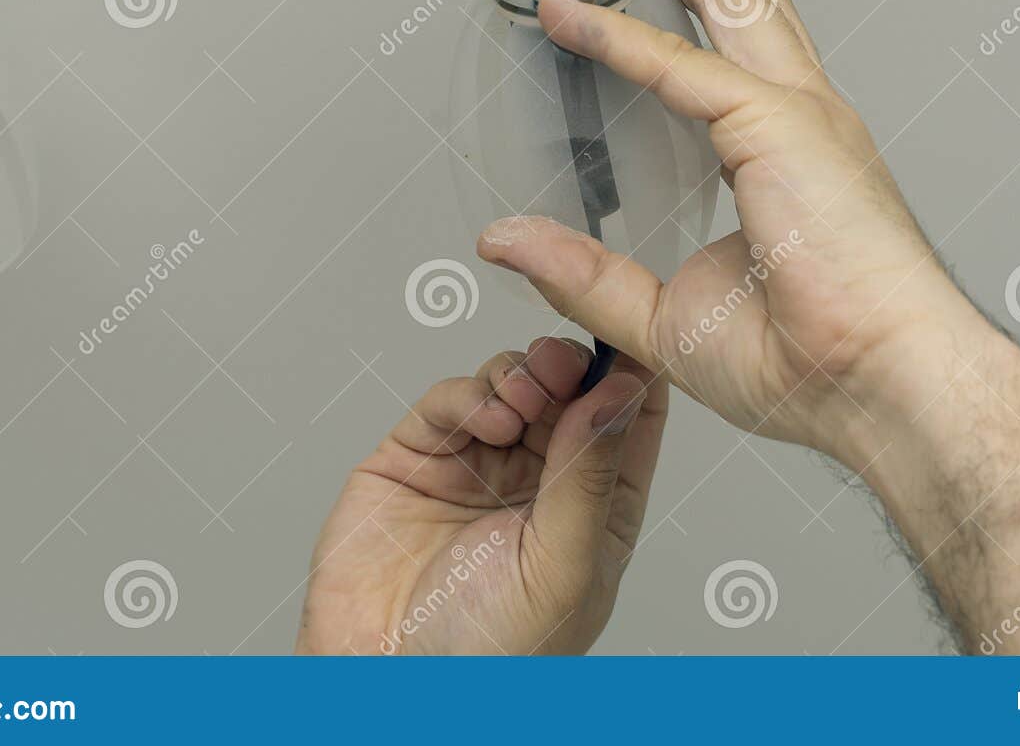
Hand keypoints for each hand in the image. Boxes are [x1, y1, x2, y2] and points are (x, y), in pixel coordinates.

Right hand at [295, 338, 663, 654]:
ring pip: (511, 384)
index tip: (635, 334)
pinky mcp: (416, 458)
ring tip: (524, 397)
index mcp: (593, 510)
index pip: (626, 423)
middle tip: (565, 362)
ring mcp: (476, 465)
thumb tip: (621, 393)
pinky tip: (486, 417)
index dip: (631, 374)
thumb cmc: (488, 657)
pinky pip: (449, 402)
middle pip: (567, 391)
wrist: (384, 684)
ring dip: (521, 375)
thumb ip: (589, 476)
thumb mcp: (563, 567)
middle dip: (569, 366)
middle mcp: (538, 482)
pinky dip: (469, 394)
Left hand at [477, 0, 992, 454]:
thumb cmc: (814, 366)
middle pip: (737, 2)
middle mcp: (799, 122)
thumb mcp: (665, 318)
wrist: (881, 386)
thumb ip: (585, 275)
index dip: (672, 20)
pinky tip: (573, 17)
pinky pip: (681, 67)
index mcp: (784, 160)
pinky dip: (621, 36)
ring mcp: (797, 116)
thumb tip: (510, 240)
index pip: (722, 64)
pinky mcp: (780, 126)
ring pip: (727, 0)